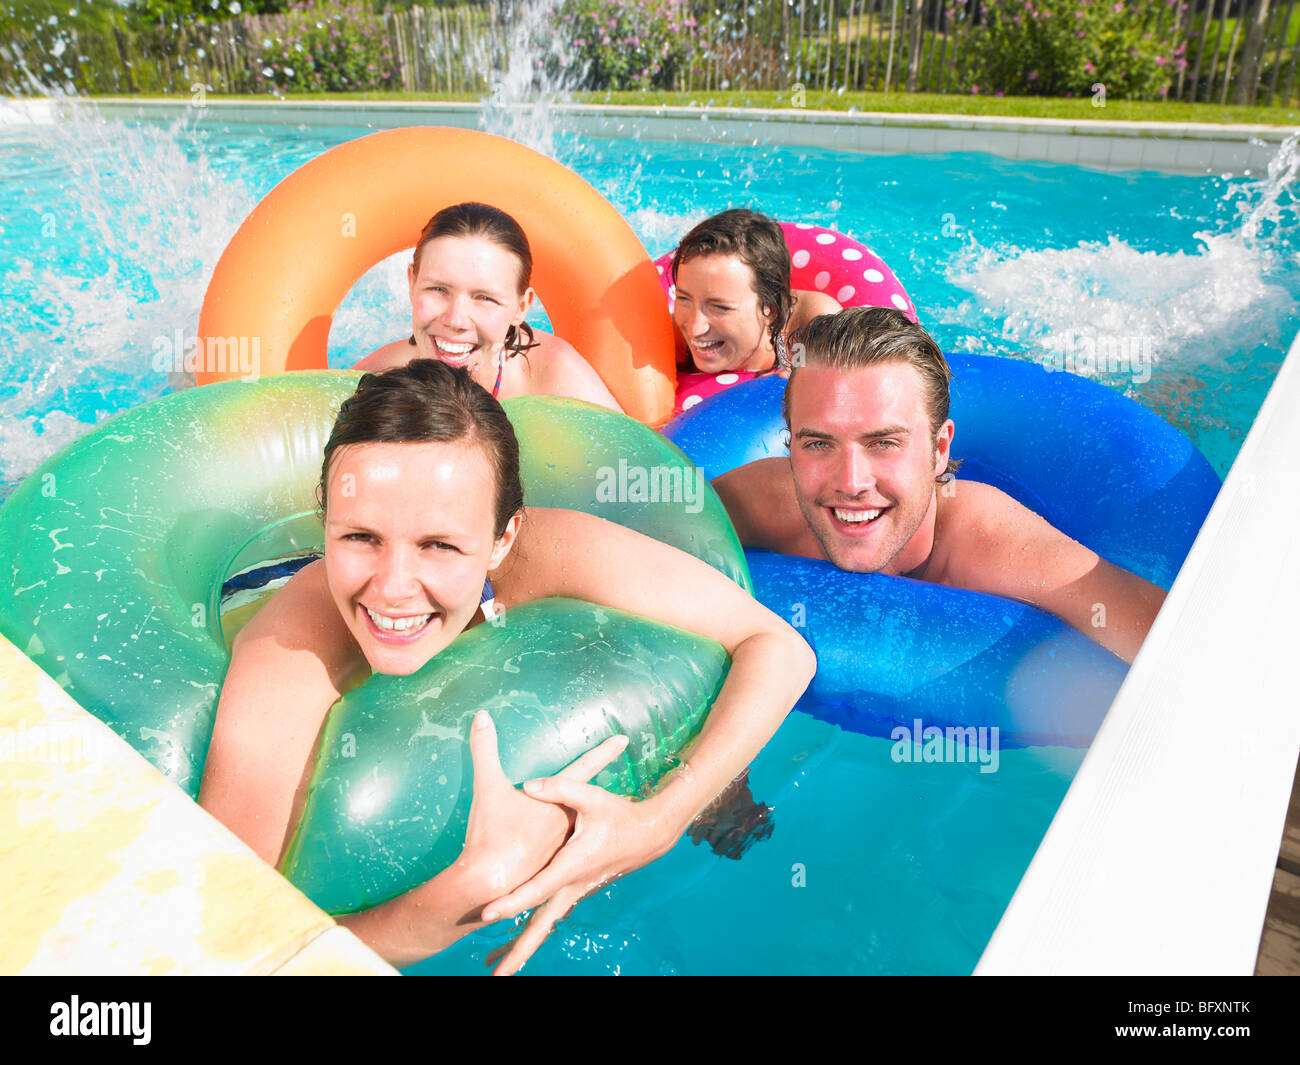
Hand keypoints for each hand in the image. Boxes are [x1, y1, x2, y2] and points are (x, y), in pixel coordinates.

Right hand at [456, 710, 629, 904]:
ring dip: (585, 815)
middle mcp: (567, 823)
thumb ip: (484, 749)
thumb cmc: (491, 834)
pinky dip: (568, 838)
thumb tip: (480, 715)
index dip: (603, 752)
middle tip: (613, 777)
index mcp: (558, 803)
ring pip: (577, 823)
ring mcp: (561, 846)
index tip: (624, 739)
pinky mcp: (550, 864)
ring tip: (595, 809)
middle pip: (585, 796)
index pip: (584, 768)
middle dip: (598, 784)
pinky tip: (564, 841)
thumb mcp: (487, 787)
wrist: (488, 884)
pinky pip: (564, 845)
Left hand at [480, 776, 683, 975]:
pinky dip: (533, 932)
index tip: (487, 913)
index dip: (511, 901)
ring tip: (498, 969)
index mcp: (572, 866)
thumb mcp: (592, 797)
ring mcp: (575, 892)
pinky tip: (516, 942)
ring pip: (545, 924)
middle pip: (541, 925)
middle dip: (518, 951)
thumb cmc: (621, 815)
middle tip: (495, 976)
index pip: (537, 888)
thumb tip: (528, 785)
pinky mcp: (576, 891)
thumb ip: (560, 788)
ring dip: (522, 947)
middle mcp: (572, 886)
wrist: (651, 834)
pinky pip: (550, 915)